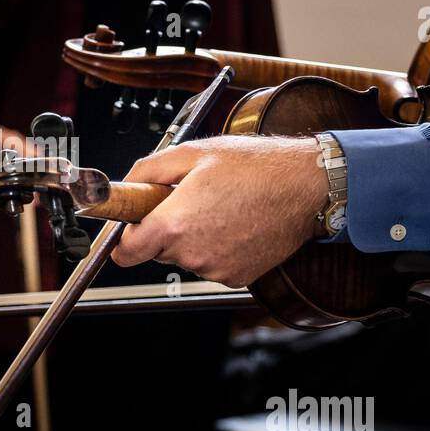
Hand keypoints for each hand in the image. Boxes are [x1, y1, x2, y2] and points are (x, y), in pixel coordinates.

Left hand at [111, 135, 329, 287]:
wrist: (305, 185)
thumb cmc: (254, 166)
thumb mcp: (192, 153)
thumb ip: (148, 170)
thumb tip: (127, 184)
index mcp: (174, 224)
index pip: (127, 252)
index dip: (125, 238)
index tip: (130, 227)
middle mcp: (193, 253)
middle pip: (158, 250)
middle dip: (166, 228)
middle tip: (191, 199)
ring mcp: (216, 268)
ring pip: (187, 257)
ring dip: (195, 237)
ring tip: (221, 206)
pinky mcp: (238, 277)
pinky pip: (213, 264)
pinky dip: (218, 247)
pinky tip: (236, 222)